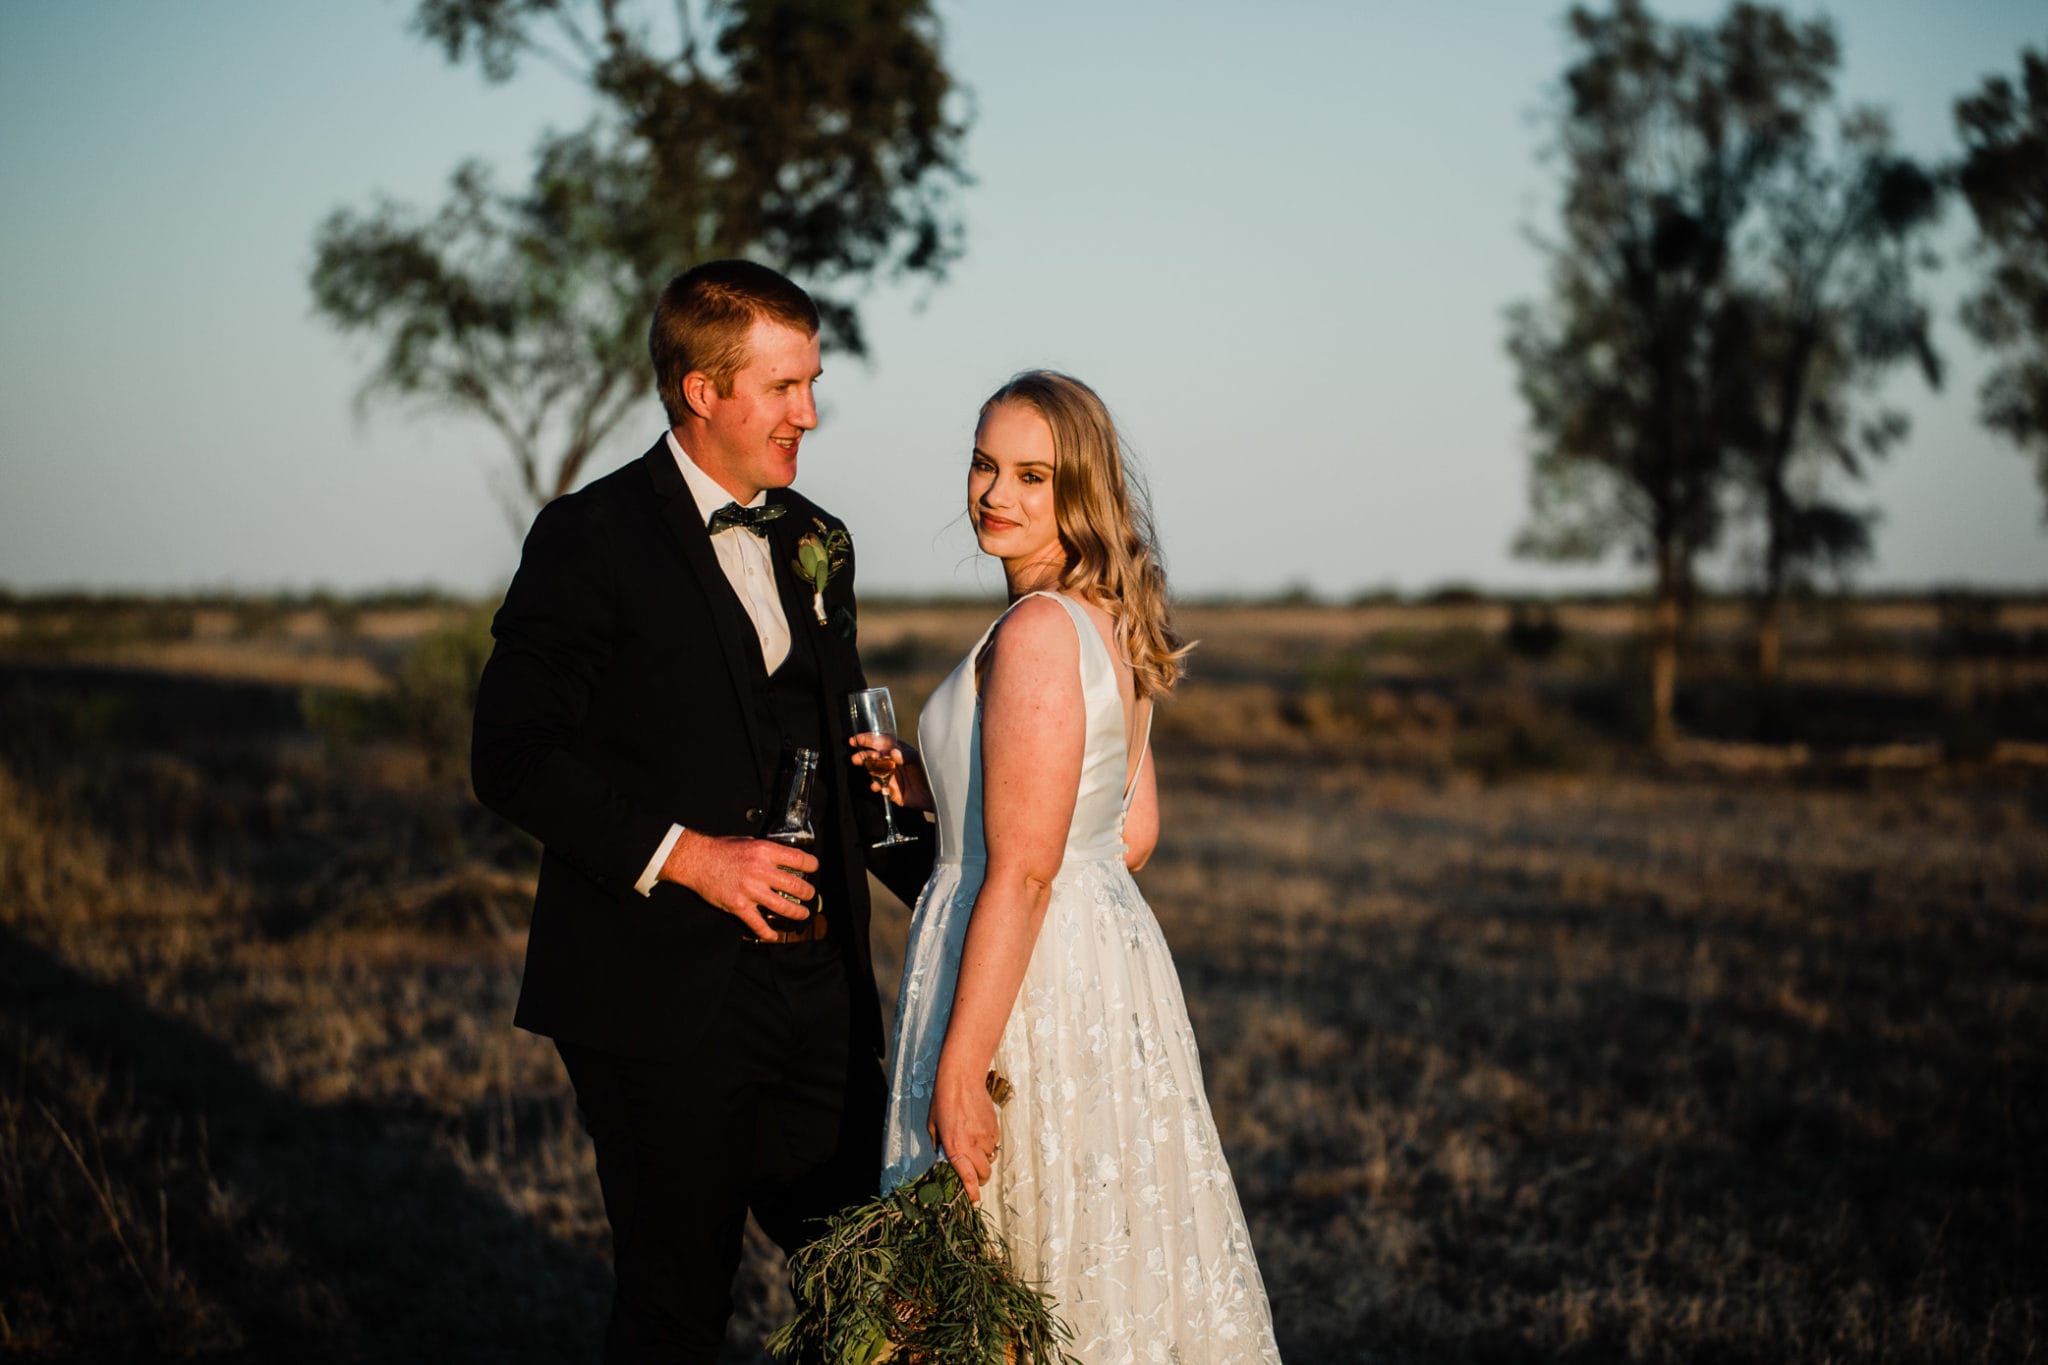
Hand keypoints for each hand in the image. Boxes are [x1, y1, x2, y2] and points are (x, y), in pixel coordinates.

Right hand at [660, 830, 817, 939]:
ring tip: (802, 914)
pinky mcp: (739, 905)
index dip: (812, 865)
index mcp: (764, 852)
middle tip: (810, 896)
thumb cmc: (720, 849)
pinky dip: (768, 932)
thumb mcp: (748, 841)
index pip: (799, 859)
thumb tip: (782, 858)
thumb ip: (766, 851)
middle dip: (808, 893)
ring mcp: (750, 890)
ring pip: (783, 907)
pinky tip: (773, 935)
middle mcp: (760, 870)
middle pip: (796, 886)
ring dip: (797, 913)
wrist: (695, 860)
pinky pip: (758, 924)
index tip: (814, 869)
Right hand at [849, 733, 933, 811]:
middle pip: (872, 757)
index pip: (879, 742)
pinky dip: (878, 787)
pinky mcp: (891, 790)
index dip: (866, 740)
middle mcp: (891, 762)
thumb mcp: (919, 759)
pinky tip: (881, 788)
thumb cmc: (930, 771)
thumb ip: (906, 755)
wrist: (936, 794)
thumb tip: (893, 753)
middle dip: (863, 757)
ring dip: (870, 774)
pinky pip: (880, 788)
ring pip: (874, 772)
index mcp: (897, 750)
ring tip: (871, 776)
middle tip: (856, 759)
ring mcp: (890, 776)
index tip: (855, 740)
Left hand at [928, 1061, 999, 1203]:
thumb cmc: (943, 1101)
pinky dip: (988, 1144)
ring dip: (984, 1159)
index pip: (968, 1178)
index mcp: (955, 1148)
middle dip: (980, 1179)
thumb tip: (941, 1154)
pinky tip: (979, 1132)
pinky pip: (994, 1143)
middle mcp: (972, 1145)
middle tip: (975, 1176)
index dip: (972, 1193)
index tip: (973, 1201)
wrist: (962, 1080)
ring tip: (974, 1147)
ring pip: (990, 1158)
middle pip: (984, 1174)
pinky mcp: (994, 1128)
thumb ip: (938, 1143)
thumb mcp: (933, 1125)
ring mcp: (986, 1137)